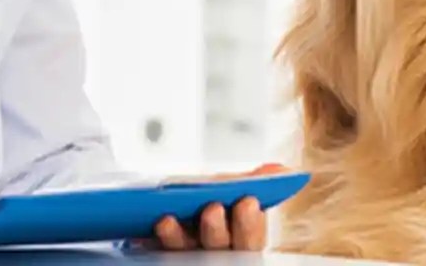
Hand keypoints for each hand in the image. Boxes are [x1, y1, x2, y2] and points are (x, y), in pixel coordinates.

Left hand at [147, 162, 286, 251]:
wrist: (171, 206)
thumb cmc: (207, 199)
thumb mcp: (230, 189)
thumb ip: (253, 181)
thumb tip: (280, 170)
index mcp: (241, 238)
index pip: (251, 238)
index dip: (250, 222)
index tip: (248, 201)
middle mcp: (217, 253)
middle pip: (220, 248)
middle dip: (217, 229)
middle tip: (212, 208)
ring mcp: (190, 256)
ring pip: (187, 253)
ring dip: (178, 237)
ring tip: (168, 219)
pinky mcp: (164, 254)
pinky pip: (157, 251)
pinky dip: (152, 239)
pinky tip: (145, 227)